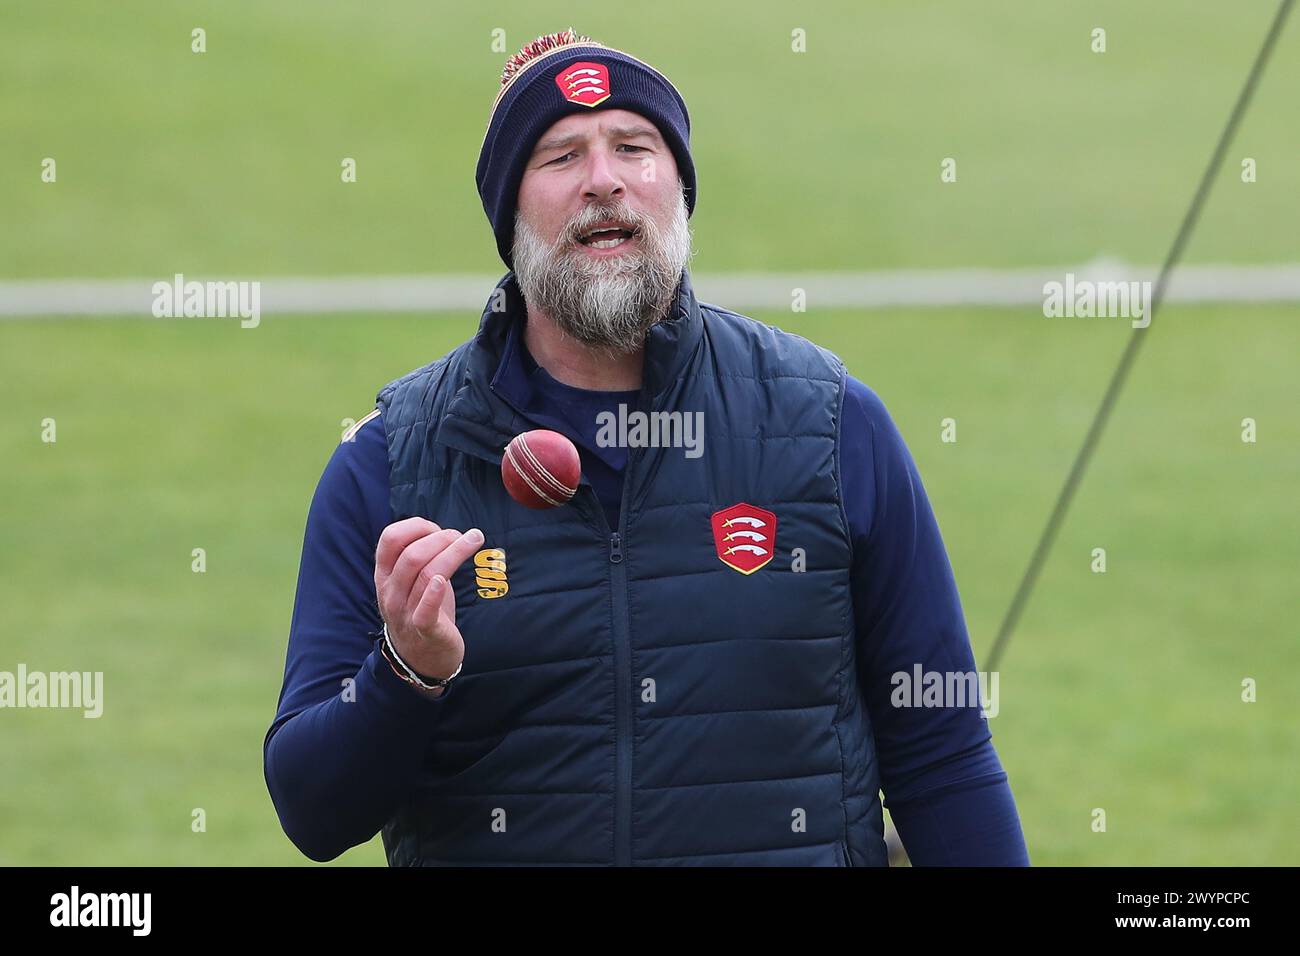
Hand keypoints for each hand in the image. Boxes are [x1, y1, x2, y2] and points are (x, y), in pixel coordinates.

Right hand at [374, 517, 483, 692]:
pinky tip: (443, 580)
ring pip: (425, 574)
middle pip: (412, 554)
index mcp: (385, 574)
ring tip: (474, 540)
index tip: (438, 527)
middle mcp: (390, 591)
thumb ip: (419, 556)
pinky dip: (433, 593)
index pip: (390, 538)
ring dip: (453, 552)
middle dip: (441, 538)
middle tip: (465, 536)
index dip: (417, 525)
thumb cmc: (421, 609)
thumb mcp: (412, 581)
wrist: (421, 657)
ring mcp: (405, 612)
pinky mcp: (424, 629)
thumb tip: (442, 530)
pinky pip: (425, 611)